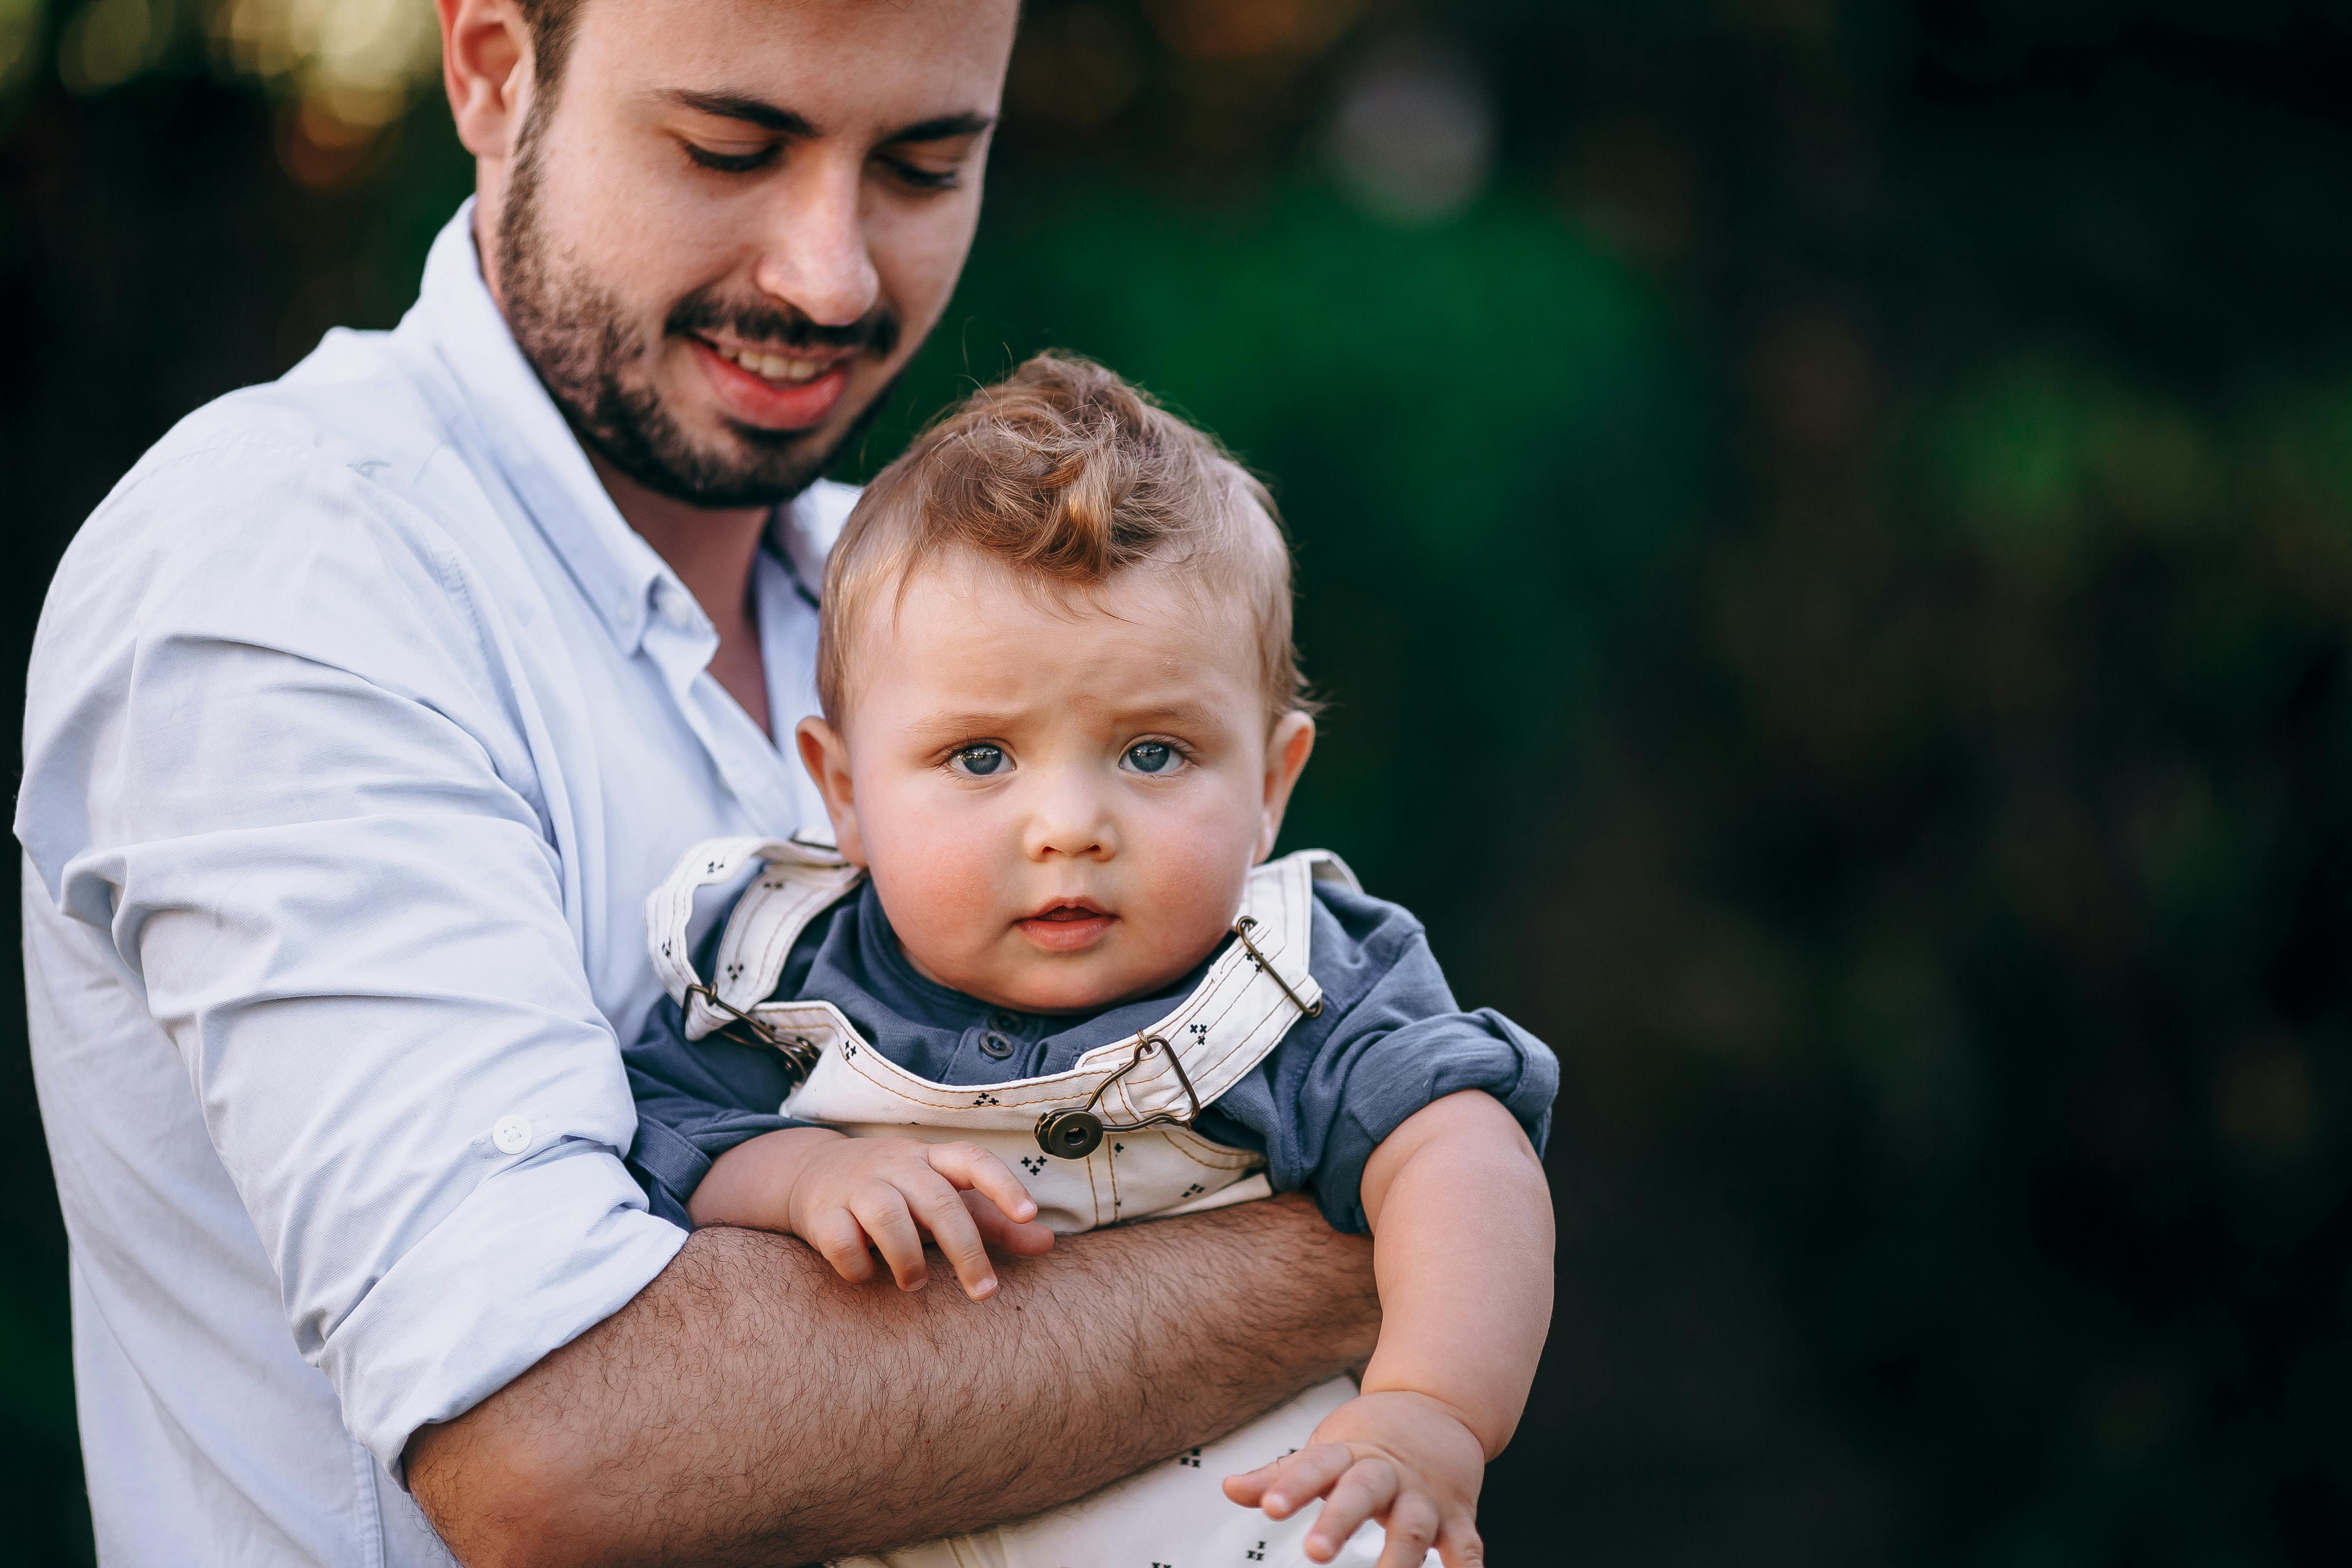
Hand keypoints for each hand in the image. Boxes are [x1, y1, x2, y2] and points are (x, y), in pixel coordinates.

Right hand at [776, 1132, 1048, 1300]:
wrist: (813, 1173)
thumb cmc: (899, 1192)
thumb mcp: (946, 1197)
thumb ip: (995, 1222)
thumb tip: (1048, 1242)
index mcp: (932, 1159)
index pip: (972, 1160)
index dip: (1002, 1184)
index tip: (1029, 1213)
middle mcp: (896, 1165)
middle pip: (937, 1201)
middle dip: (965, 1249)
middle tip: (985, 1293)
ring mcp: (857, 1186)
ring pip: (888, 1216)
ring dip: (908, 1259)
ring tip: (917, 1283)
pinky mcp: (823, 1213)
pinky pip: (842, 1242)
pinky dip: (859, 1266)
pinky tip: (868, 1275)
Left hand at [1223, 1390, 1484, 1567]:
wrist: (1438, 1406)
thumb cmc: (1371, 1438)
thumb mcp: (1325, 1450)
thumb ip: (1280, 1475)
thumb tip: (1230, 1489)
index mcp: (1349, 1455)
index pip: (1314, 1467)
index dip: (1291, 1486)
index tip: (1268, 1506)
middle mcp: (1386, 1474)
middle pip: (1362, 1493)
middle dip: (1339, 1521)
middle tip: (1314, 1551)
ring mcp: (1424, 1495)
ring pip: (1413, 1526)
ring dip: (1400, 1556)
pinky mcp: (1457, 1515)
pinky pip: (1464, 1546)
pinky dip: (1464, 1567)